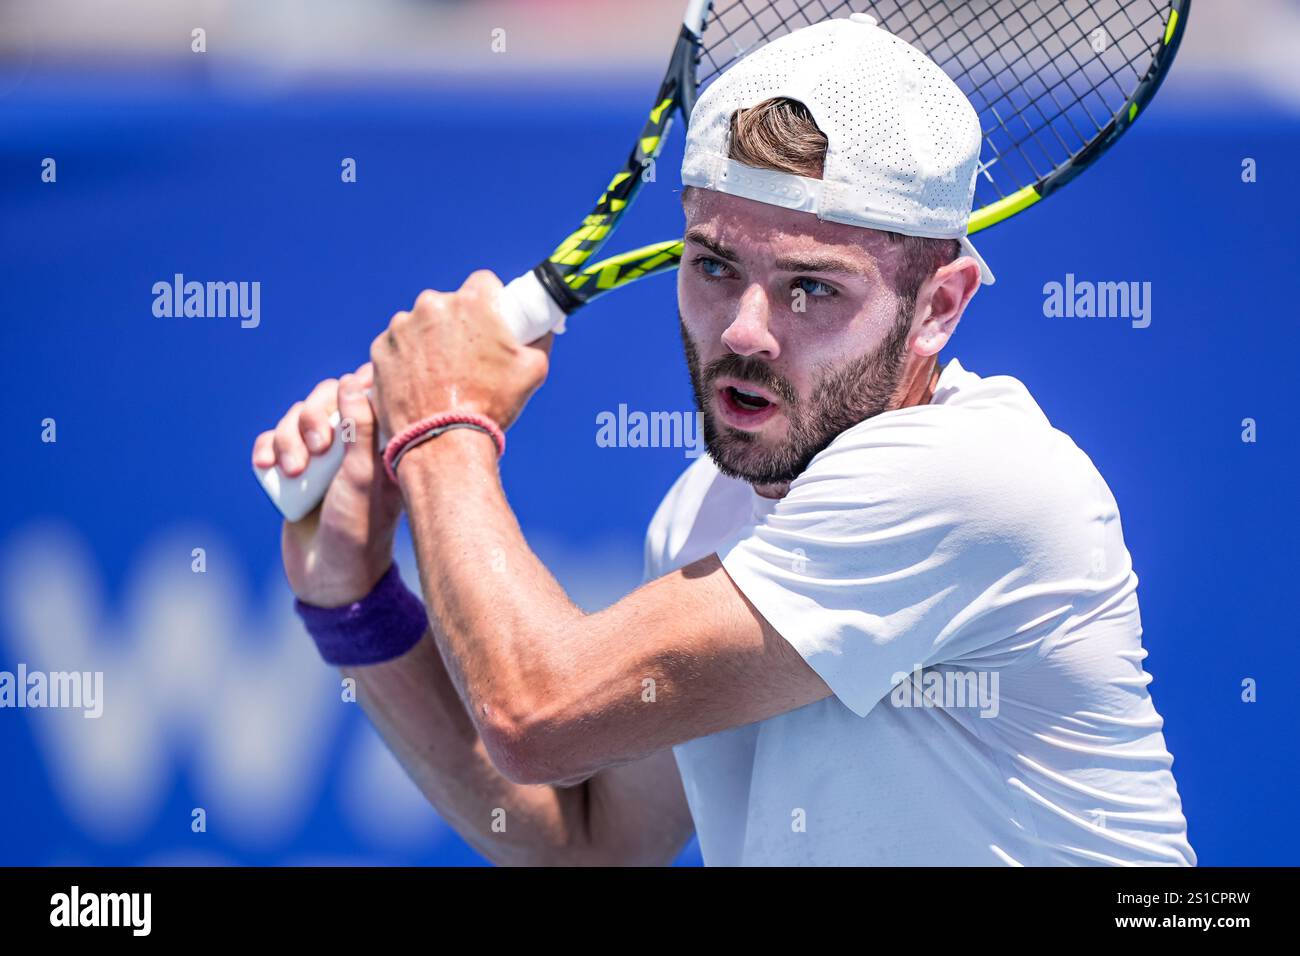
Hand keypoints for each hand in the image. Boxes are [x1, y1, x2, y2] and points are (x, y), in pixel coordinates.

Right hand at [251, 363, 402, 606]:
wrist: (329, 579)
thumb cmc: (358, 530)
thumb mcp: (363, 477)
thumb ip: (361, 427)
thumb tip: (350, 379)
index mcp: (380, 440)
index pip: (367, 390)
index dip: (354, 384)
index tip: (346, 395)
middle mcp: (352, 443)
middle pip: (325, 398)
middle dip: (313, 416)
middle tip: (319, 448)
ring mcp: (321, 458)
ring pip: (295, 418)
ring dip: (287, 437)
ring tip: (293, 472)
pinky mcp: (293, 472)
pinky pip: (272, 441)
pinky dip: (265, 447)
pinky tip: (266, 466)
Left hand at [369, 270, 551, 439]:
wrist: (442, 441)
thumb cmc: (490, 405)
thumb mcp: (533, 370)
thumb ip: (539, 339)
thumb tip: (541, 328)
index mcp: (472, 302)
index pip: (483, 283)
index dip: (489, 300)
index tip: (489, 320)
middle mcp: (433, 305)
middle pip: (448, 304)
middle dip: (457, 324)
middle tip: (466, 356)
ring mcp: (402, 326)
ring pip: (419, 323)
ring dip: (429, 340)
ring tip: (440, 375)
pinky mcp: (380, 349)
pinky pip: (397, 345)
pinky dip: (406, 359)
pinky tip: (419, 382)